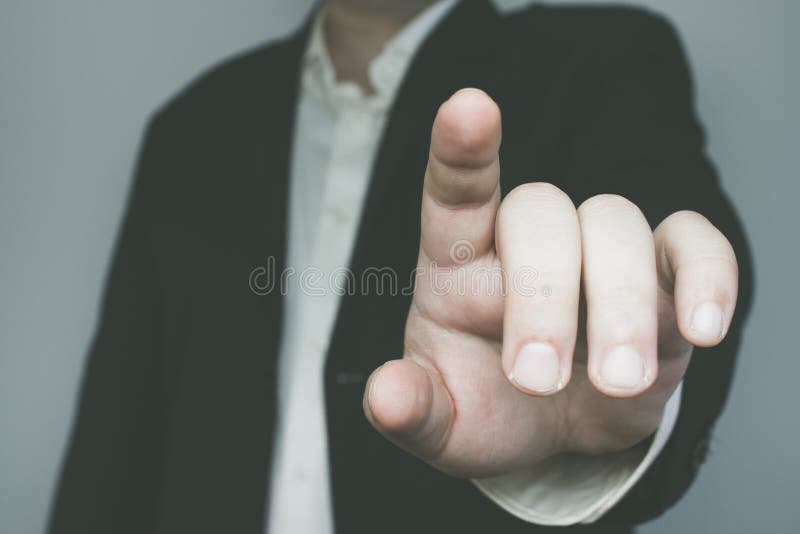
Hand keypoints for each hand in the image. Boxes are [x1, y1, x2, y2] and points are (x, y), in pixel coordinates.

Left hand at [362, 88, 738, 477]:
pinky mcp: (662, 278)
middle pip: (540, 214)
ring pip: (615, 222)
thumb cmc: (489, 410)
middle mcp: (528, 243)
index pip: (456, 192)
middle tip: (537, 381)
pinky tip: (701, 329)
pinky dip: (708, 277)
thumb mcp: (443, 425)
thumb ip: (414, 411)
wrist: (554, 433)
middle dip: (542, 297)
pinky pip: (694, 246)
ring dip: (619, 305)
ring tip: (616, 383)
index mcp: (461, 265)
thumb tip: (385, 398)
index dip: (462, 151)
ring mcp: (598, 253)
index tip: (468, 108)